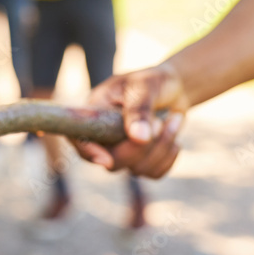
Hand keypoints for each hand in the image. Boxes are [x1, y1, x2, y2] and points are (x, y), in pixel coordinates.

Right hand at [71, 61, 188, 178]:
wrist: (175, 88)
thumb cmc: (154, 81)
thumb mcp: (144, 87)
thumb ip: (139, 110)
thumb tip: (139, 137)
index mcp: (95, 112)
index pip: (78, 138)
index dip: (88, 151)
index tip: (106, 160)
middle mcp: (104, 136)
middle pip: (112, 161)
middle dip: (140, 147)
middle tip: (159, 122)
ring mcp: (123, 151)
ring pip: (136, 169)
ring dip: (161, 147)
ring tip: (173, 119)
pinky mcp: (142, 161)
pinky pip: (153, 173)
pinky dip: (169, 157)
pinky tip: (174, 136)